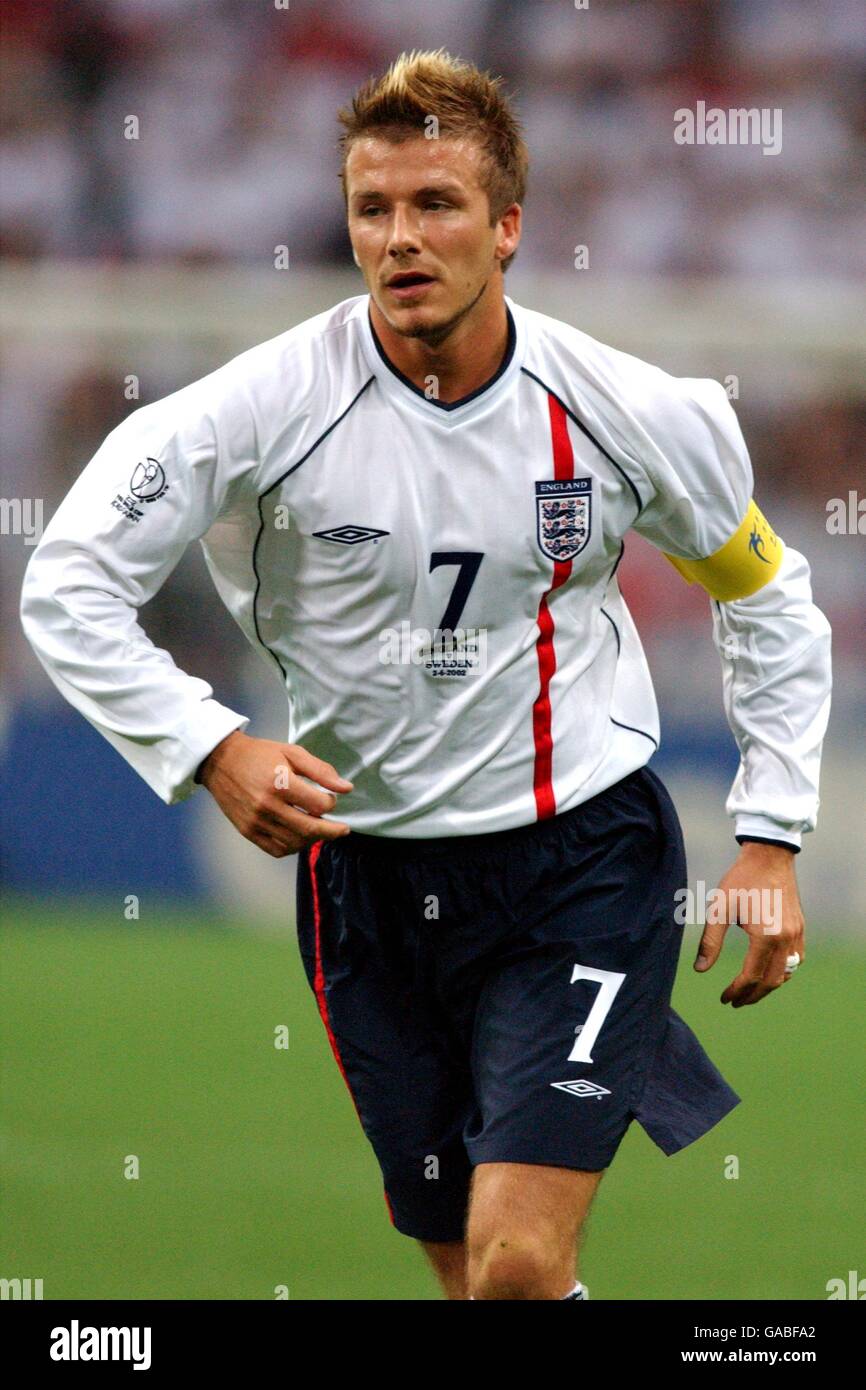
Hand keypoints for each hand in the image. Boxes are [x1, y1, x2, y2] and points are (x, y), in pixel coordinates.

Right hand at [196, 730, 353, 857]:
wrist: (220, 761)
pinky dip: (293, 847)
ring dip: (313, 840)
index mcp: (280, 782)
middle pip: (309, 829)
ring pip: (294, 842)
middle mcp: (267, 805)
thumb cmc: (260, 755)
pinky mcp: (247, 831)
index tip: (331, 798)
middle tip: (343, 829)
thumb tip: (347, 788)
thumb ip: (321, 771)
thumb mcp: (292, 753)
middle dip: (332, 831)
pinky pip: (276, 849)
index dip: (331, 803)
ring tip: (321, 831)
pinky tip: (300, 838)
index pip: (318, 804)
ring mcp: (256, 821)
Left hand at [693, 841, 805, 1006]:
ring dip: (768, 986)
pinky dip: (782, 972)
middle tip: (735, 1002)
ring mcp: (797, 934)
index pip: (751, 976)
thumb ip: (709, 942)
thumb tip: (699, 970)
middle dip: (752, 995)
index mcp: (766, 936)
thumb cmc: (741, 880)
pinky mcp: (800, 928)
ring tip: (749, 991)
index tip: (724, 999)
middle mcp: (786, 939)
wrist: (769, 856)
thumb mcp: (719, 908)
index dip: (737, 991)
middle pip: (771, 981)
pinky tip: (768, 972)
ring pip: (786, 973)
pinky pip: (796, 960)